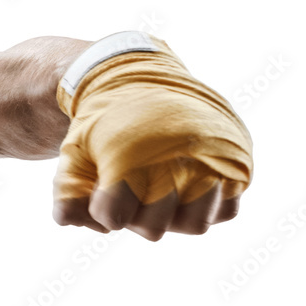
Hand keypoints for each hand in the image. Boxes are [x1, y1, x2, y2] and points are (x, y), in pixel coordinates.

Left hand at [52, 34, 252, 240]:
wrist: (144, 76)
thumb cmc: (103, 122)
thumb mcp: (72, 151)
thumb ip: (67, 195)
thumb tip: (74, 221)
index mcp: (130, 157)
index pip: (114, 219)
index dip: (105, 210)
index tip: (105, 189)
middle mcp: (177, 159)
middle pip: (152, 228)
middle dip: (136, 215)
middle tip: (134, 186)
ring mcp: (212, 161)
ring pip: (194, 224)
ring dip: (174, 214)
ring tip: (164, 186)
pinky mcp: (238, 162)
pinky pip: (226, 210)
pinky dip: (208, 204)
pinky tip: (190, 181)